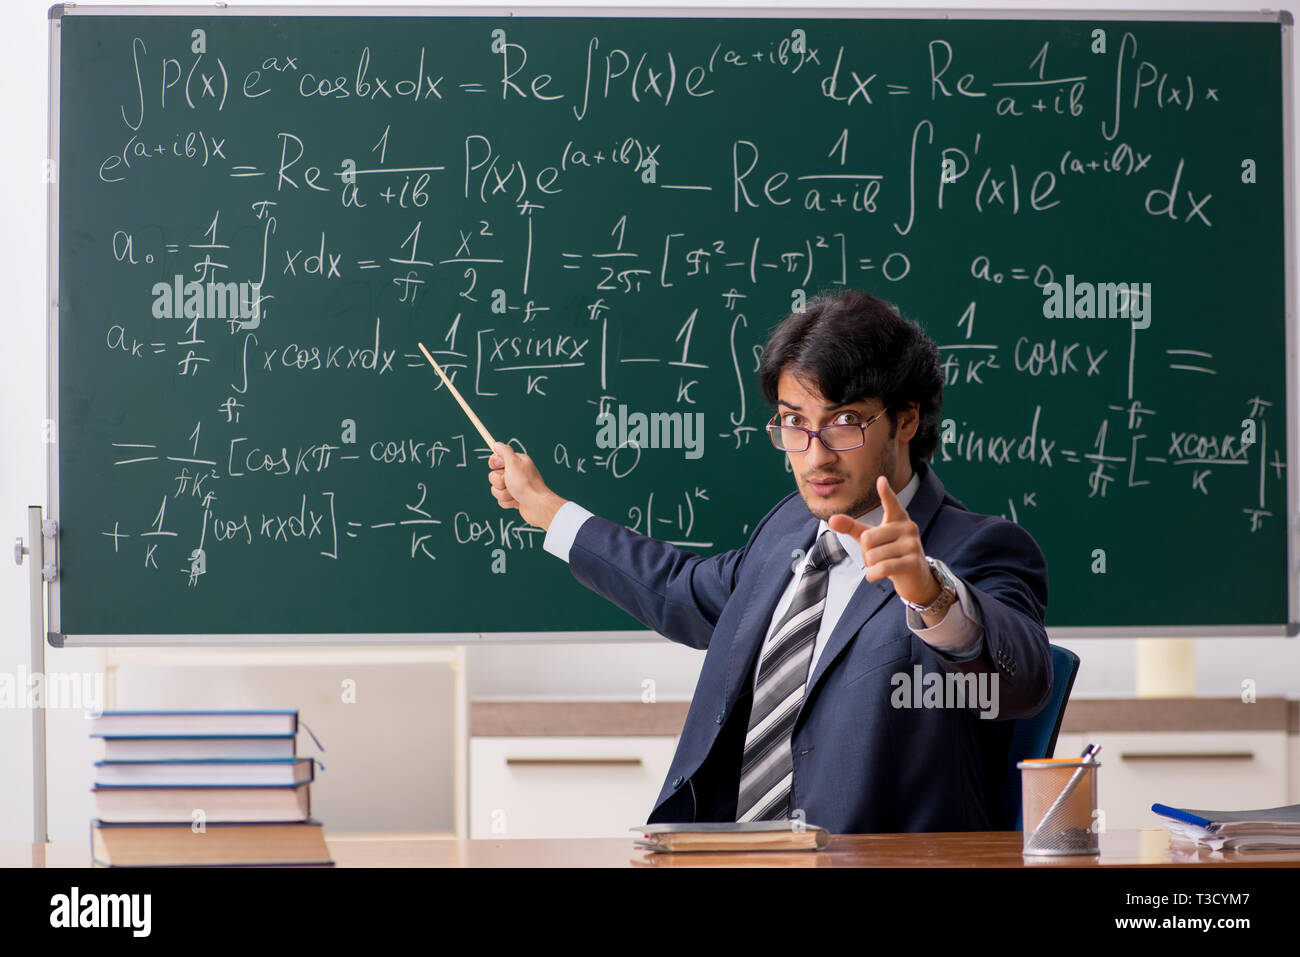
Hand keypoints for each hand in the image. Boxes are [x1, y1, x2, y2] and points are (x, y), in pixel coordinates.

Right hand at [487, 442, 567, 530]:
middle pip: (494, 476)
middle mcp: (516, 473)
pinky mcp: (514, 498)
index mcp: (517, 462)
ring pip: (496, 489)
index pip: (497, 459)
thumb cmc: (526, 484)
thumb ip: (504, 451)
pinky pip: (501, 500)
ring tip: (515, 494)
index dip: (495, 464)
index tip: (500, 467)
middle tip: (509, 482)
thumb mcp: (513, 463)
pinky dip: (507, 502)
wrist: (536, 506)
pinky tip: (517, 501)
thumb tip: (496, 444)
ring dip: (503, 493)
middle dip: (499, 482)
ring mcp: (515, 486)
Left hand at [828, 475, 939, 606]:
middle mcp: (908, 527)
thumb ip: (852, 528)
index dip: (886, 493)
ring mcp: (913, 545)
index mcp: (898, 519)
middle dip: (865, 553)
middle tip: (878, 557)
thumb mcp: (870, 539)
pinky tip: (875, 576)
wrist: (914, 579)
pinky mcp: (913, 562)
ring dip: (870, 565)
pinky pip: (882, 568)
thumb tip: (831, 519)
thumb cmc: (890, 554)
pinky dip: (872, 575)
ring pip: (873, 555)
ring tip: (882, 565)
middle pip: (867, 539)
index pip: (891, 503)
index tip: (881, 480)